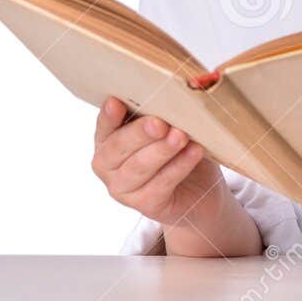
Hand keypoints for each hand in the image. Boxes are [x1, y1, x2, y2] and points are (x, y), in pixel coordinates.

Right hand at [91, 96, 223, 227]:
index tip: (116, 102)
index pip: (104, 125)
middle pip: (119, 147)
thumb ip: (157, 114)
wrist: (197, 188)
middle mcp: (107, 165)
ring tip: (180, 136)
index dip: (108, 116)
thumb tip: (169, 95)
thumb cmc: (175, 148)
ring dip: (161, 150)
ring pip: (139, 167)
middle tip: (159, 123)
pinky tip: (194, 152)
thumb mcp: (164, 127)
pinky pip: (161, 184)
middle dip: (140, 133)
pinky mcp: (145, 205)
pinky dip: (179, 166)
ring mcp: (123, 188)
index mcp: (107, 139)